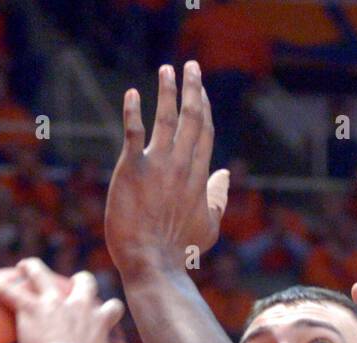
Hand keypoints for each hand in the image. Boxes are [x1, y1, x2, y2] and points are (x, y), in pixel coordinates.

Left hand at [0, 261, 143, 342]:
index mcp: (100, 322)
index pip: (111, 309)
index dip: (107, 309)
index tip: (103, 311)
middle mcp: (80, 305)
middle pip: (83, 282)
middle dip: (78, 280)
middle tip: (69, 283)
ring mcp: (54, 303)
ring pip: (41, 275)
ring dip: (33, 270)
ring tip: (24, 268)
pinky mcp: (32, 309)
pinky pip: (9, 293)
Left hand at [106, 61, 230, 277]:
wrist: (152, 262)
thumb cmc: (179, 251)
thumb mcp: (208, 228)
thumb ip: (218, 199)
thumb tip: (224, 175)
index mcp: (199, 177)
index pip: (204, 133)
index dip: (204, 108)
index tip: (201, 91)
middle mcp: (181, 166)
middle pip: (191, 118)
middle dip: (192, 88)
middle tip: (190, 66)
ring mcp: (157, 166)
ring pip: (166, 119)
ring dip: (168, 91)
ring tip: (166, 70)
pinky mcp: (132, 169)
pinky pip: (133, 132)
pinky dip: (132, 111)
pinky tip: (132, 94)